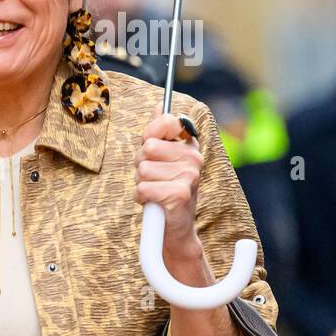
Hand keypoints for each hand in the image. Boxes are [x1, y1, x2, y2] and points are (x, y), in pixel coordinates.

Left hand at [134, 113, 203, 261]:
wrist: (175, 229)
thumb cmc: (164, 190)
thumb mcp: (161, 159)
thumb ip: (159, 132)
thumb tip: (158, 106)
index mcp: (191, 145)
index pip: (165, 121)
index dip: (149, 135)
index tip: (151, 150)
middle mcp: (194, 158)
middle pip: (147, 147)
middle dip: (141, 164)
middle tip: (153, 177)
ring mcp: (189, 176)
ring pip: (143, 169)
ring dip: (141, 182)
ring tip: (154, 191)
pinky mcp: (180, 194)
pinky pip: (143, 188)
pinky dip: (141, 197)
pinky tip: (154, 203)